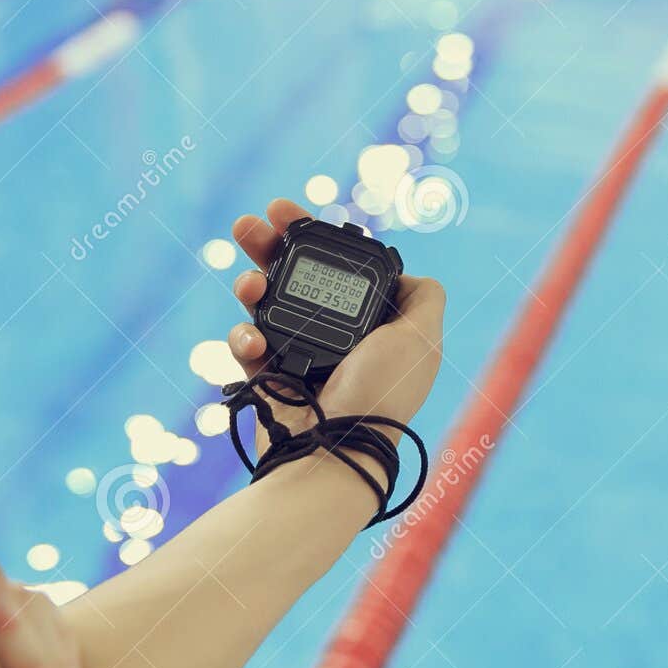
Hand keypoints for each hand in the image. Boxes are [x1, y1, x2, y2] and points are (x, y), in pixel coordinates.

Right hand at [227, 198, 444, 456]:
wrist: (333, 453)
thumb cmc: (380, 395)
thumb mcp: (423, 340)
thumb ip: (425, 298)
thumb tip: (405, 273)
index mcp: (372, 323)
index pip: (339, 266)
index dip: (313, 235)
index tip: (288, 213)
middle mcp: (336, 336)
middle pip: (295, 275)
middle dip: (268, 246)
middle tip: (247, 225)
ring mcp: (299, 356)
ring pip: (265, 304)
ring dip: (250, 286)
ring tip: (248, 287)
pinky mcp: (268, 379)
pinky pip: (246, 345)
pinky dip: (243, 339)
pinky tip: (251, 343)